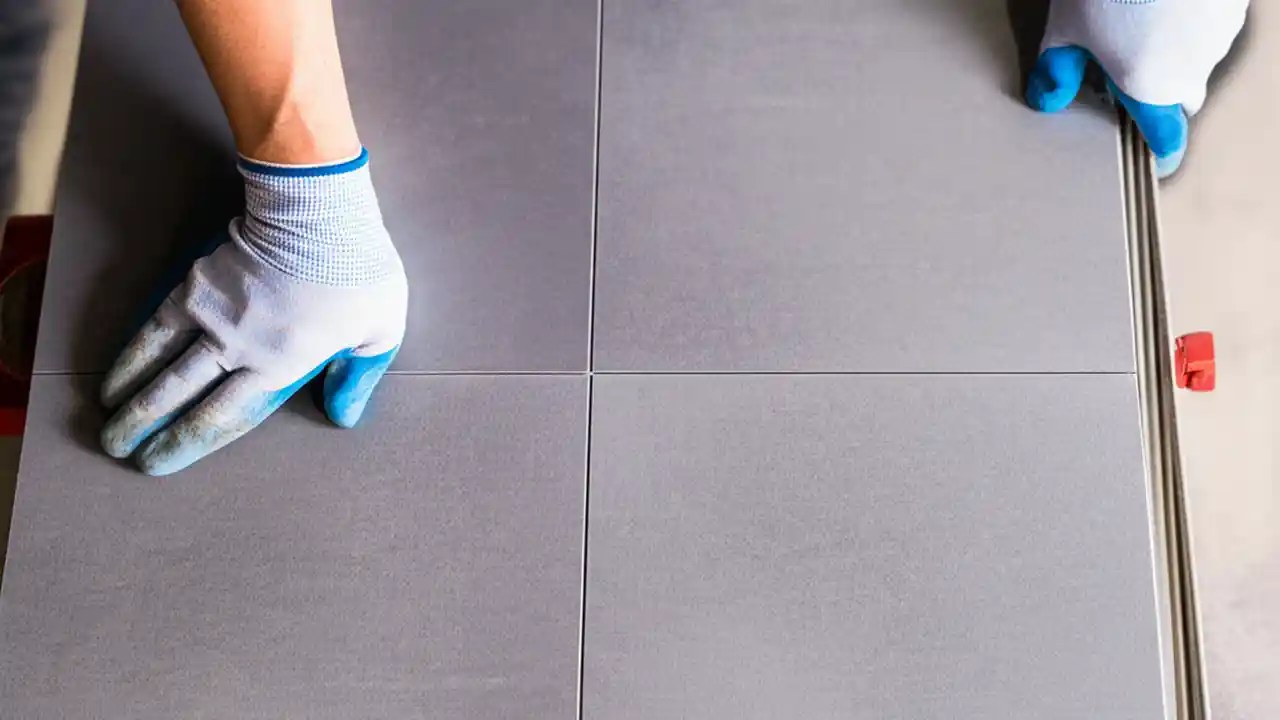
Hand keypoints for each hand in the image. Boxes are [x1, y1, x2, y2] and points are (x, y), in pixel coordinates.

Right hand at [100, 149, 407, 475]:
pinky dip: (133, 352)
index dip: (187, 443)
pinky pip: (155, 325)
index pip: (223, 417)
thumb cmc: (357, 271)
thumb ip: (357, 376)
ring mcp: (211, 315)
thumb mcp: (379, 330)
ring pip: (158, 364)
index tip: (158, 462)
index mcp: (280, 366)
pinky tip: (118, 371)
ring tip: (107, 421)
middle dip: (146, 428)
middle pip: (179, 397)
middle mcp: (237, 347)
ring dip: (129, 396)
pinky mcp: (196, 283)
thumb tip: (342, 417)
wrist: (317, 210)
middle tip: (118, 450)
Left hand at [1026, 0, 1247, 177]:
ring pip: (1198, 58)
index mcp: (1153, 88)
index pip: (1166, 138)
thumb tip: (1046, 101)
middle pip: (1182, 97)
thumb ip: (1057, 72)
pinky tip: (1162, 0)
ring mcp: (1219, 34)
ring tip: (1139, 19)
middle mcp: (1195, 68)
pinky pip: (1210, 25)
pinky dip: (1189, 20)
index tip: (1154, 157)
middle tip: (1127, 69)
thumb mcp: (1065, 31)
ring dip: (1174, 51)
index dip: (1160, 150)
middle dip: (1159, 92)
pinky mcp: (1232, 5)